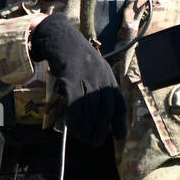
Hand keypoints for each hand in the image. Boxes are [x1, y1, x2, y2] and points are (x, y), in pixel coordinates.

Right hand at [28, 13, 126, 144]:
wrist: (58, 36)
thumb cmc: (72, 57)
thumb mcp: (91, 70)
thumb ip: (94, 89)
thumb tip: (91, 116)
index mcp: (107, 76)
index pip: (118, 101)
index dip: (121, 121)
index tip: (119, 136)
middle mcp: (101, 76)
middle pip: (105, 108)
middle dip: (100, 129)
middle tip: (93, 143)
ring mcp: (87, 75)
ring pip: (90, 108)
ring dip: (86, 127)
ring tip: (80, 137)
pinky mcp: (70, 75)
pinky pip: (74, 101)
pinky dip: (74, 117)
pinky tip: (71, 126)